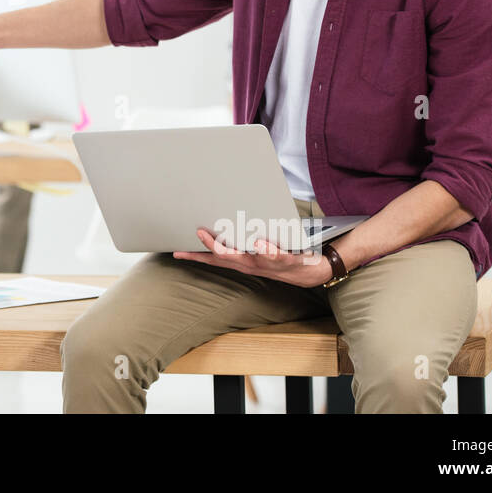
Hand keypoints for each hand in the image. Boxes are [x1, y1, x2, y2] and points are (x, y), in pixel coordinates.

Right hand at [172, 228, 332, 287]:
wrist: (314, 271)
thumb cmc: (284, 257)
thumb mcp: (261, 249)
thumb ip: (244, 238)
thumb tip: (226, 220)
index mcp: (244, 261)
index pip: (215, 259)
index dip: (196, 256)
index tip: (177, 252)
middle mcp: (253, 265)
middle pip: (227, 258)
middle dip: (211, 247)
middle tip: (197, 234)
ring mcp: (269, 264)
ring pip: (248, 260)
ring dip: (235, 253)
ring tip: (220, 245)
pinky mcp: (288, 261)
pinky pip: (278, 257)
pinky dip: (269, 251)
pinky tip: (261, 243)